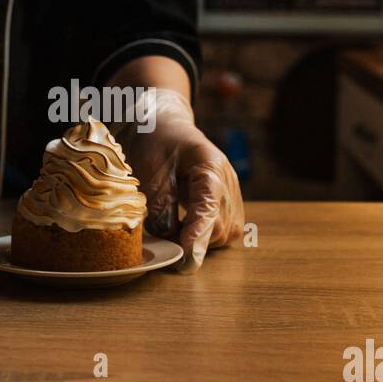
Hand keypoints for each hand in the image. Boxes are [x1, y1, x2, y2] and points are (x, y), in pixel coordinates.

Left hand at [111, 88, 244, 271]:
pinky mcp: (228, 204)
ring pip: (224, 233)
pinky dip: (204, 236)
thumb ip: (160, 204)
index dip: (197, 233)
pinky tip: (184, 229)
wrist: (166, 126)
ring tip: (172, 232)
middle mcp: (228, 181)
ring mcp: (232, 193)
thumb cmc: (155, 143)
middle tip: (164, 246)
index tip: (185, 255)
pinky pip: (223, 230)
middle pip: (220, 226)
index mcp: (210, 166)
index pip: (208, 206)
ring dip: (199, 240)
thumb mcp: (149, 169)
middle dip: (194, 242)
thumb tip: (169, 239)